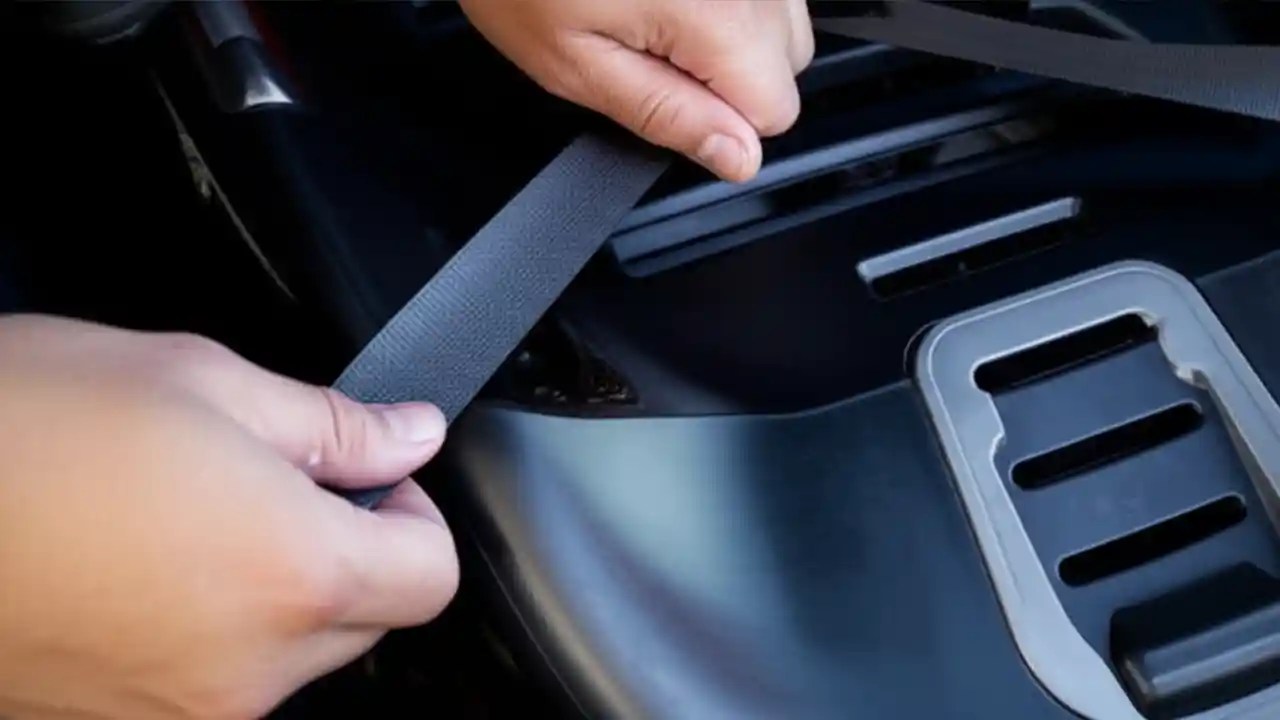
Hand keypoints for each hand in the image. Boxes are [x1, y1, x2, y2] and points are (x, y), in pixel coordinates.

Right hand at [0, 315, 457, 718]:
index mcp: (291, 574)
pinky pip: (214, 682)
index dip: (413, 514)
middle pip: (367, 618)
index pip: (430, 575)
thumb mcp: (199, 381)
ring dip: (270, 589)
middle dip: (344, 548)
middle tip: (268, 481)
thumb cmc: (19, 429)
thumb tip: (409, 435)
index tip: (369, 477)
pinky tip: (140, 566)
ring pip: (290, 655)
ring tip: (182, 517)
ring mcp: (181, 715)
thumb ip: (334, 424)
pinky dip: (207, 630)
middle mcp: (248, 669)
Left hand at [459, 0, 813, 182]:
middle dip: (727, 73)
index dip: (718, 121)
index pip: (775, 112)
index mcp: (718, 15)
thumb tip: (737, 158)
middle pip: (787, 62)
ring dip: (725, 30)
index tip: (662, 91)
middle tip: (645, 46)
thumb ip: (667, 116)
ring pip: (778, 19)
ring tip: (646, 6)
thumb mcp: (578, 66)